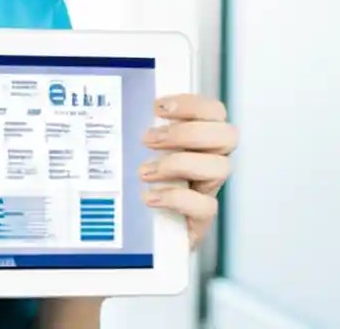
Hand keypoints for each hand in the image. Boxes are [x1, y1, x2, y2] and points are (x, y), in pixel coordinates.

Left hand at [140, 94, 237, 248]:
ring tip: (145, 171)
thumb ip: (133, 131)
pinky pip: (205, 206)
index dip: (192, 105)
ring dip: (178, 163)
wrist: (137, 233)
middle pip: (227, 135)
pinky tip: (151, 197)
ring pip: (220, 167)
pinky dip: (176, 197)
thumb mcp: (132, 151)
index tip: (159, 107)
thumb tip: (112, 106)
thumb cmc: (135, 185)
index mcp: (196, 141)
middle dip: (186, 132)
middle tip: (149, 140)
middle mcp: (208, 162)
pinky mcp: (200, 220)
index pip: (214, 112)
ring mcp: (207, 190)